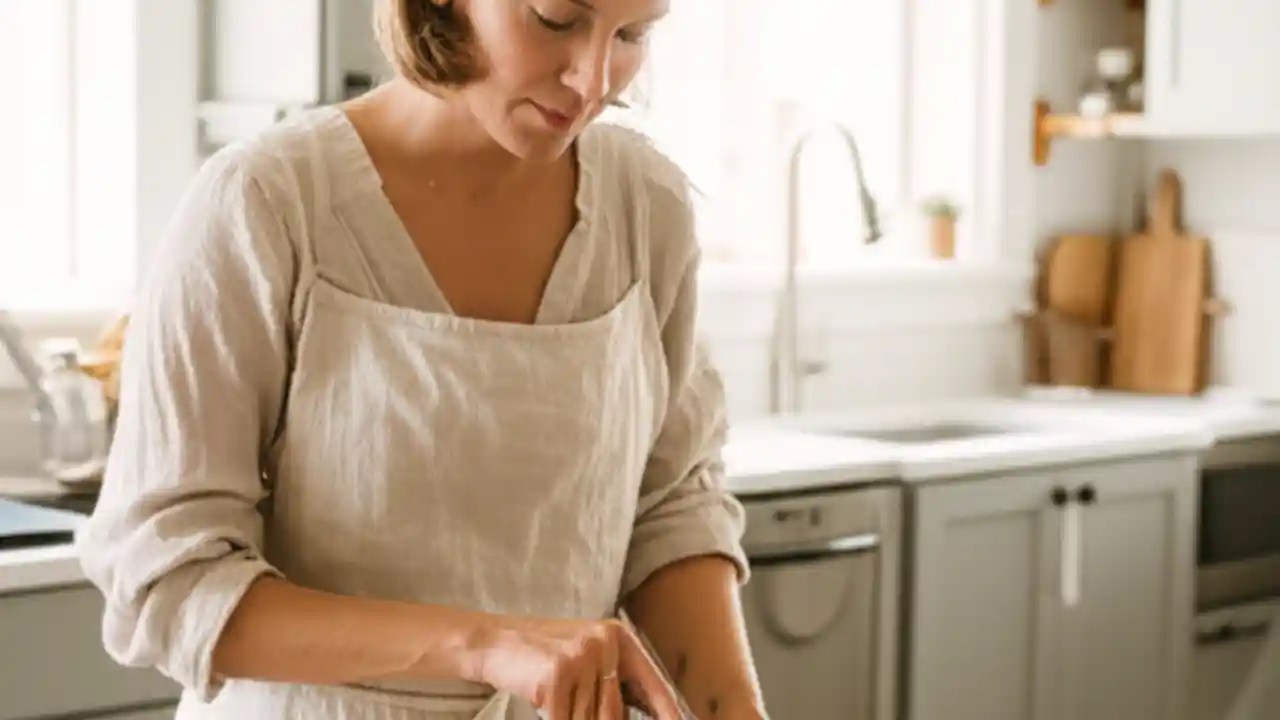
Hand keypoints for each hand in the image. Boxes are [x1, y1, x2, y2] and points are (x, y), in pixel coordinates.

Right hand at [476, 616, 683, 719]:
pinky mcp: (555, 676)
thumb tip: (642, 714)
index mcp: (618, 637)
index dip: (667, 712)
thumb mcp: (589, 659)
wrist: (498, 642)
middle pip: (615, 712)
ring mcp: (579, 657)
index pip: (653, 684)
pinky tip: (547, 706)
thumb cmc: (547, 656)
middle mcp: (603, 644)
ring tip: (559, 704)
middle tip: (580, 711)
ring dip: (573, 718)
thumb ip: (616, 683)